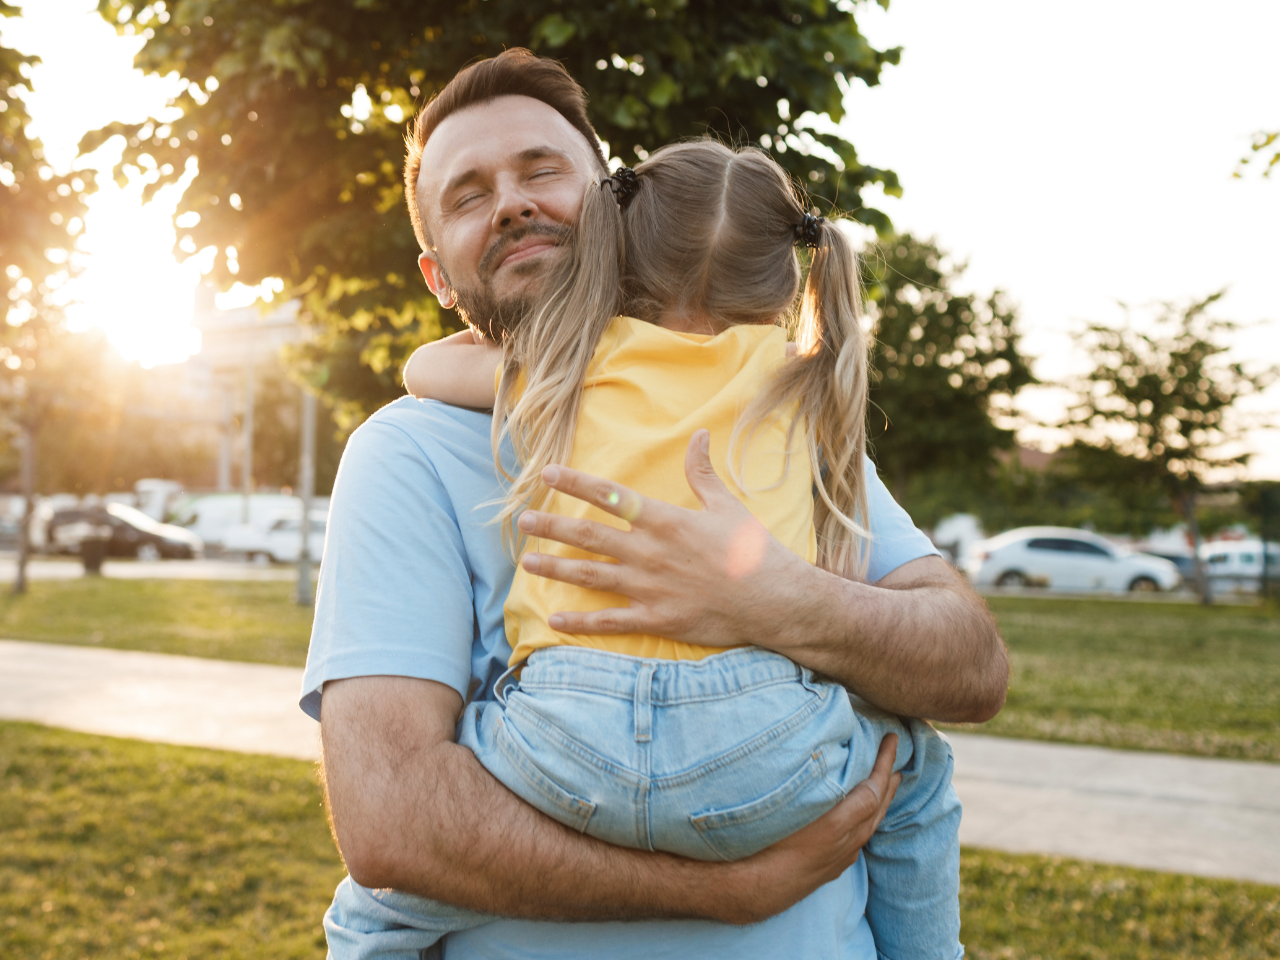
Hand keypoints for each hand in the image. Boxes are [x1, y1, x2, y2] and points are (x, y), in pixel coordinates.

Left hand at [517, 430, 824, 648]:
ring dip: (556, 569)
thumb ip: (703, 473)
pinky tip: (554, 620)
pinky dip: (580, 622)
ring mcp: (649, 589)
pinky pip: (610, 621)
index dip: (575, 483)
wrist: (775, 601)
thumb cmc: (753, 551)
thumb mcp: (727, 506)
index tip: (547, 474)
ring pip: (590, 576)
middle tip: (524, 521)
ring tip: (528, 562)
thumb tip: (700, 435)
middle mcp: (649, 553)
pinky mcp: (656, 619)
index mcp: (664, 521)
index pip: (609, 496)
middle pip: (589, 536)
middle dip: (552, 527)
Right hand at [711, 734, 900, 924]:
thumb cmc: (774, 842)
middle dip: (890, 782)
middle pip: (879, 806)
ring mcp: (843, 855)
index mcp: (844, 822)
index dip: (885, 761)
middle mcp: (850, 840)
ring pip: (871, 824)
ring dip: (881, 802)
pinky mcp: (833, 866)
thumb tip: (838, 756)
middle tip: (897, 763)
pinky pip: (860, 838)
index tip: (894, 740)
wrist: (761, 886)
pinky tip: (859, 820)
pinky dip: (868, 820)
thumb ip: (823, 784)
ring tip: (886, 787)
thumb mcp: (799, 807)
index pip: (875, 787)